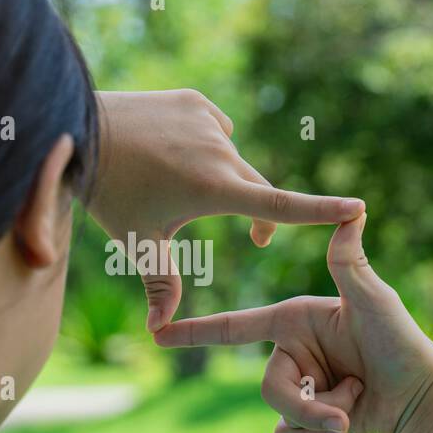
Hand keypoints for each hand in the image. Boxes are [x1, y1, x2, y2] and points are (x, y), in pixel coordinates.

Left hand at [89, 89, 364, 330]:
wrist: (75, 127)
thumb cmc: (109, 193)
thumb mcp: (137, 242)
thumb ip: (160, 284)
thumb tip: (161, 331)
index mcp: (213, 189)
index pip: (278, 206)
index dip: (320, 211)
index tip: (357, 209)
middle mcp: (219, 151)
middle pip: (255, 189)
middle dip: (257, 213)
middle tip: (256, 240)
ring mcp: (208, 121)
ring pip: (230, 158)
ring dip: (219, 175)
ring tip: (176, 180)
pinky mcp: (195, 101)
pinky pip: (213, 128)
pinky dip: (204, 143)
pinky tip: (174, 147)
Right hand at [153, 214, 432, 432]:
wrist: (420, 395)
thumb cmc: (401, 339)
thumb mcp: (374, 301)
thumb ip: (351, 263)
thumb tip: (353, 211)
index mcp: (293, 320)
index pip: (235, 326)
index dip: (196, 331)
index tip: (158, 332)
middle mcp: (290, 351)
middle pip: (267, 388)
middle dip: (305, 407)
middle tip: (342, 414)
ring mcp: (298, 386)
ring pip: (280, 415)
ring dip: (320, 420)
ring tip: (354, 406)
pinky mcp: (306, 418)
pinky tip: (342, 428)